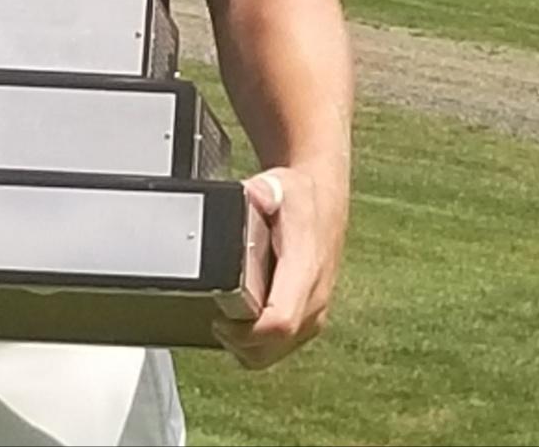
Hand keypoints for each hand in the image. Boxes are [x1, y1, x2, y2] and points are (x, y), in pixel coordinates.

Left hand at [213, 167, 343, 369]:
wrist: (322, 201)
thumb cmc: (298, 197)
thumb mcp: (279, 185)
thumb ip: (264, 191)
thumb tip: (253, 194)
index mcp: (306, 272)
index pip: (281, 322)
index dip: (247, 331)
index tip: (220, 319)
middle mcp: (315, 299)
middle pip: (274, 347)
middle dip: (240, 342)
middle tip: (216, 320)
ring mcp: (314, 312)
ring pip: (276, 353)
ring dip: (247, 346)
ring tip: (226, 321)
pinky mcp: (309, 317)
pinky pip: (281, 346)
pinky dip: (258, 342)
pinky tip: (241, 320)